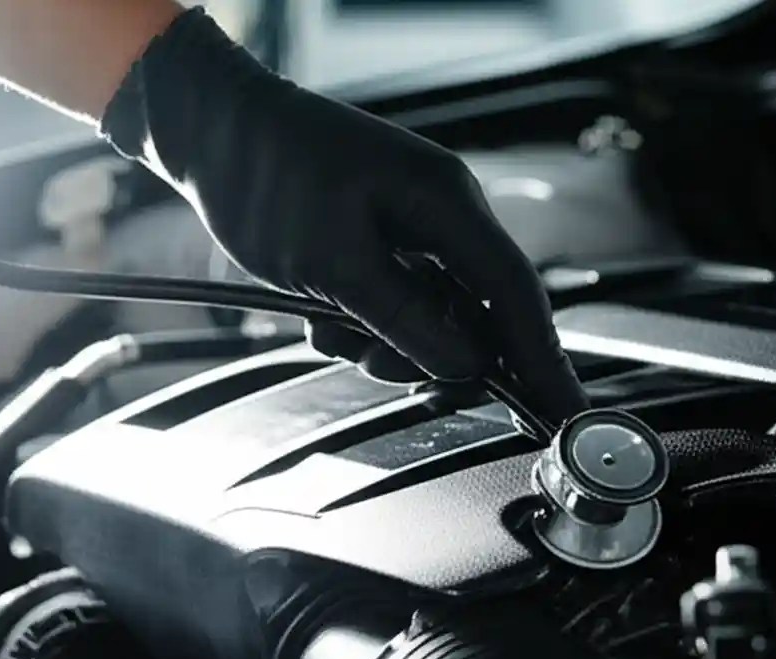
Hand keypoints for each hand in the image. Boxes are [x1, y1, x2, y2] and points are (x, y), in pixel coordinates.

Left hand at [102, 8, 587, 424]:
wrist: (213, 133)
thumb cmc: (268, 176)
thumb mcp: (334, 265)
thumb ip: (405, 321)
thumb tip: (466, 366)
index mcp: (445, 204)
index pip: (514, 293)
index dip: (542, 357)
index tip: (562, 408)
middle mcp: (439, 213)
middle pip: (473, 311)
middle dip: (429, 351)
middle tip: (380, 363)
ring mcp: (408, 226)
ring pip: (426, 315)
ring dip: (381, 340)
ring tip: (330, 326)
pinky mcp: (376, 239)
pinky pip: (390, 302)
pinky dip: (358, 323)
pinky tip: (320, 313)